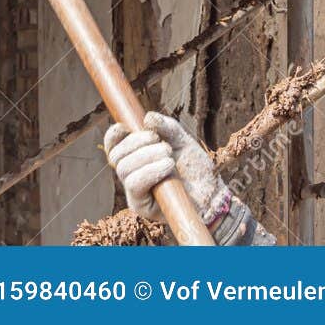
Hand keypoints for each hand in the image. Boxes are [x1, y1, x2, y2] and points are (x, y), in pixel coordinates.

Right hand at [103, 111, 224, 222]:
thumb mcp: (181, 140)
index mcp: (134, 157)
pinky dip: (149, 171)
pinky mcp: (141, 206)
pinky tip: (168, 166)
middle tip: (161, 142)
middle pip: (116, 155)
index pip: (112, 146)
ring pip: (124, 168)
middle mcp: (130, 174)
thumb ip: (166, 126)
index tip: (124, 126)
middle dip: (136, 143)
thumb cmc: (194, 167)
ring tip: (169, 155)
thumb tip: (147, 118)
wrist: (212, 193)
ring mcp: (134, 191)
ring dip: (146, 156)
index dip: (113, 135)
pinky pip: (134, 185)